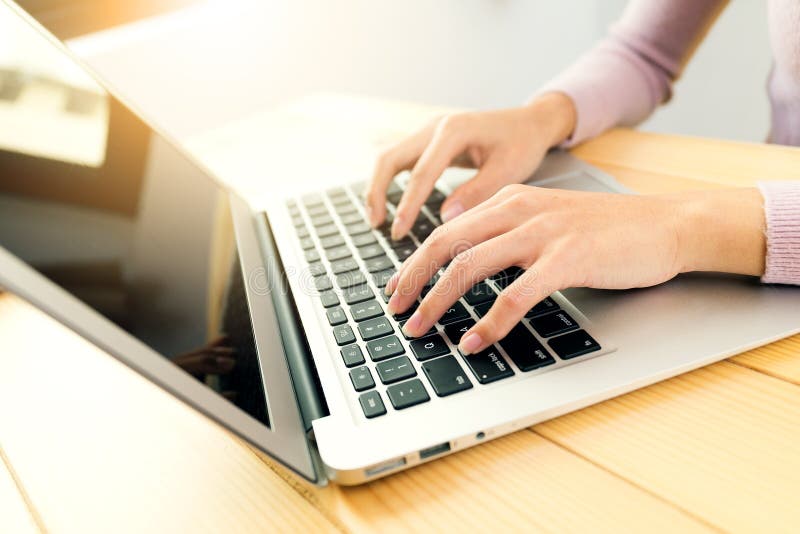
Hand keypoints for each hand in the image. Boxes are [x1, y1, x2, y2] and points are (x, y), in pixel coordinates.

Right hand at [365, 93, 576, 238]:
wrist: (531, 122)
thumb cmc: (523, 144)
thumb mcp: (509, 171)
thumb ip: (477, 193)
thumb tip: (446, 219)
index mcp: (455, 130)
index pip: (421, 172)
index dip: (408, 205)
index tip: (399, 231)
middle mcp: (435, 126)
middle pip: (390, 158)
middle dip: (377, 193)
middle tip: (377, 225)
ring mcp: (429, 131)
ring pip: (389, 157)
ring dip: (377, 187)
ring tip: (376, 220)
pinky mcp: (429, 140)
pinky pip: (400, 160)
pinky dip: (389, 182)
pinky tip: (389, 205)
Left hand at [385, 185, 764, 354]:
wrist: (665, 224)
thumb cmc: (606, 229)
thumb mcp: (547, 220)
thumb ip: (508, 235)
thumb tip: (468, 266)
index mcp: (509, 199)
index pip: (446, 229)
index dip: (414, 261)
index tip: (397, 288)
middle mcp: (518, 211)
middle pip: (445, 244)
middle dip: (412, 280)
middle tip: (395, 310)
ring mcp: (542, 233)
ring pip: (469, 267)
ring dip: (437, 302)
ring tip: (420, 330)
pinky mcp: (566, 260)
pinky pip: (514, 295)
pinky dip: (490, 322)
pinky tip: (475, 341)